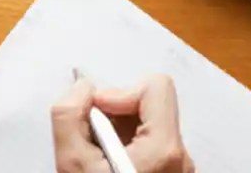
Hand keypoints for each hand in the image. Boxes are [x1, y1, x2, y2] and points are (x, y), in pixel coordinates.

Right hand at [52, 74, 194, 172]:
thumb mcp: (71, 164)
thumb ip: (68, 115)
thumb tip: (82, 88)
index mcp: (164, 149)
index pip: (155, 86)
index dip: (120, 93)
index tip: (98, 113)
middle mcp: (182, 157)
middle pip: (149, 105)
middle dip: (115, 114)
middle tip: (93, 138)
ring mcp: (180, 167)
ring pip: (149, 125)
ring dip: (120, 131)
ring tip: (100, 157)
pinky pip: (152, 143)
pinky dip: (129, 147)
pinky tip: (111, 166)